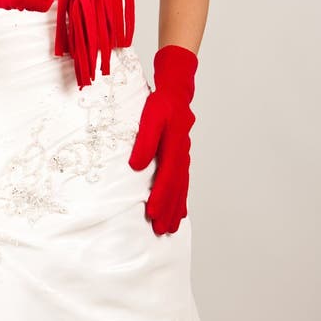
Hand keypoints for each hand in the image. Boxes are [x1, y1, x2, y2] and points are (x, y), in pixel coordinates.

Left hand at [128, 45, 197, 234]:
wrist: (177, 91)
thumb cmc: (161, 103)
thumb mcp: (151, 116)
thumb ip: (145, 140)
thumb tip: (137, 166)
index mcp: (175, 145)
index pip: (167, 175)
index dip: (160, 195)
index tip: (151, 213)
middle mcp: (182, 153)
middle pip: (177, 186)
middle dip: (168, 209)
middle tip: (161, 230)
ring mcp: (184, 156)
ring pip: (181, 186)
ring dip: (175, 207)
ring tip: (170, 227)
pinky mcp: (181, 156)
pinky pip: (183, 181)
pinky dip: (181, 198)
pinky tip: (179, 211)